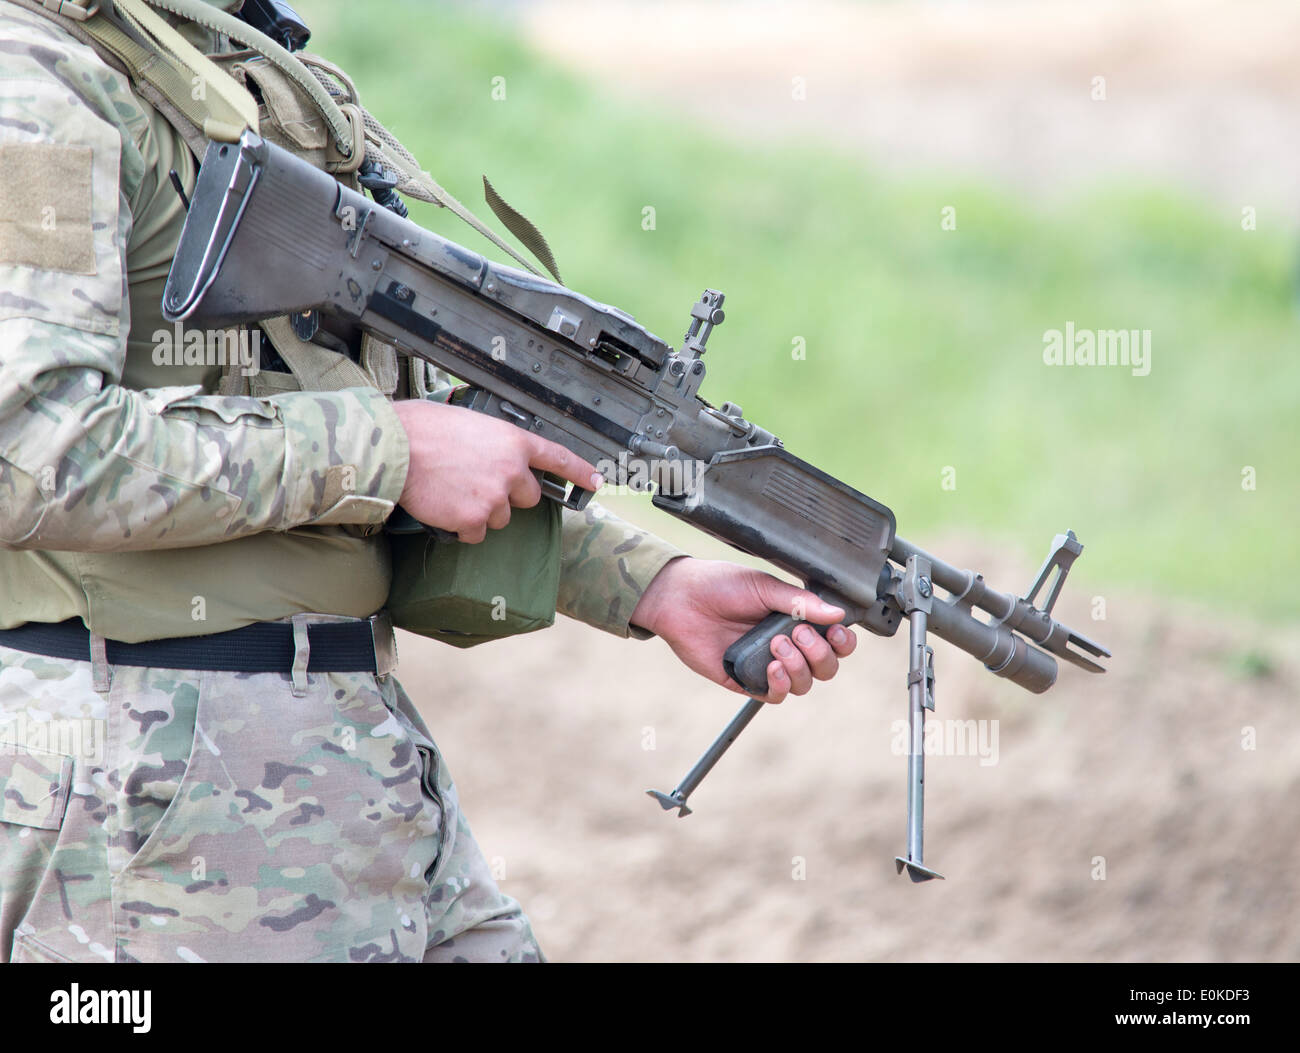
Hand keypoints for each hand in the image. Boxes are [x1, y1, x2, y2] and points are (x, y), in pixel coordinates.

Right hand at [392, 399, 602, 542]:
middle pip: (528, 497)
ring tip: (453, 490)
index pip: (558, 458)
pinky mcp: (474, 521)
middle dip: (508, 495)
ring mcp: (494, 499)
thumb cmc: (423, 429)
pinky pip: (475, 534)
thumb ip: (493, 442)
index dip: (580, 472)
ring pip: (500, 518)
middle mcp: (511, 471)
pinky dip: (461, 527)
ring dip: (481, 511)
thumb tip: (493, 455)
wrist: (395, 449)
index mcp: (513, 442)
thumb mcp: (471, 422)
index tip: (595, 481)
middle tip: (477, 483)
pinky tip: (445, 507)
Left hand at [629, 557, 857, 702]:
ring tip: (776, 645)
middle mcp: (787, 645)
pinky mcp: (746, 680)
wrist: (681, 598)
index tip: (834, 632)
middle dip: (820, 654)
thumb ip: (801, 602)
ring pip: (804, 684)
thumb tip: (838, 614)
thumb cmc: (721, 586)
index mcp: (796, 620)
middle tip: (796, 632)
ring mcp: (767, 665)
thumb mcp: (764, 587)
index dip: (842, 642)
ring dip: (799, 667)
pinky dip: (780, 684)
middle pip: (826, 667)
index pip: (834, 641)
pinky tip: (772, 667)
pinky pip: (775, 695)